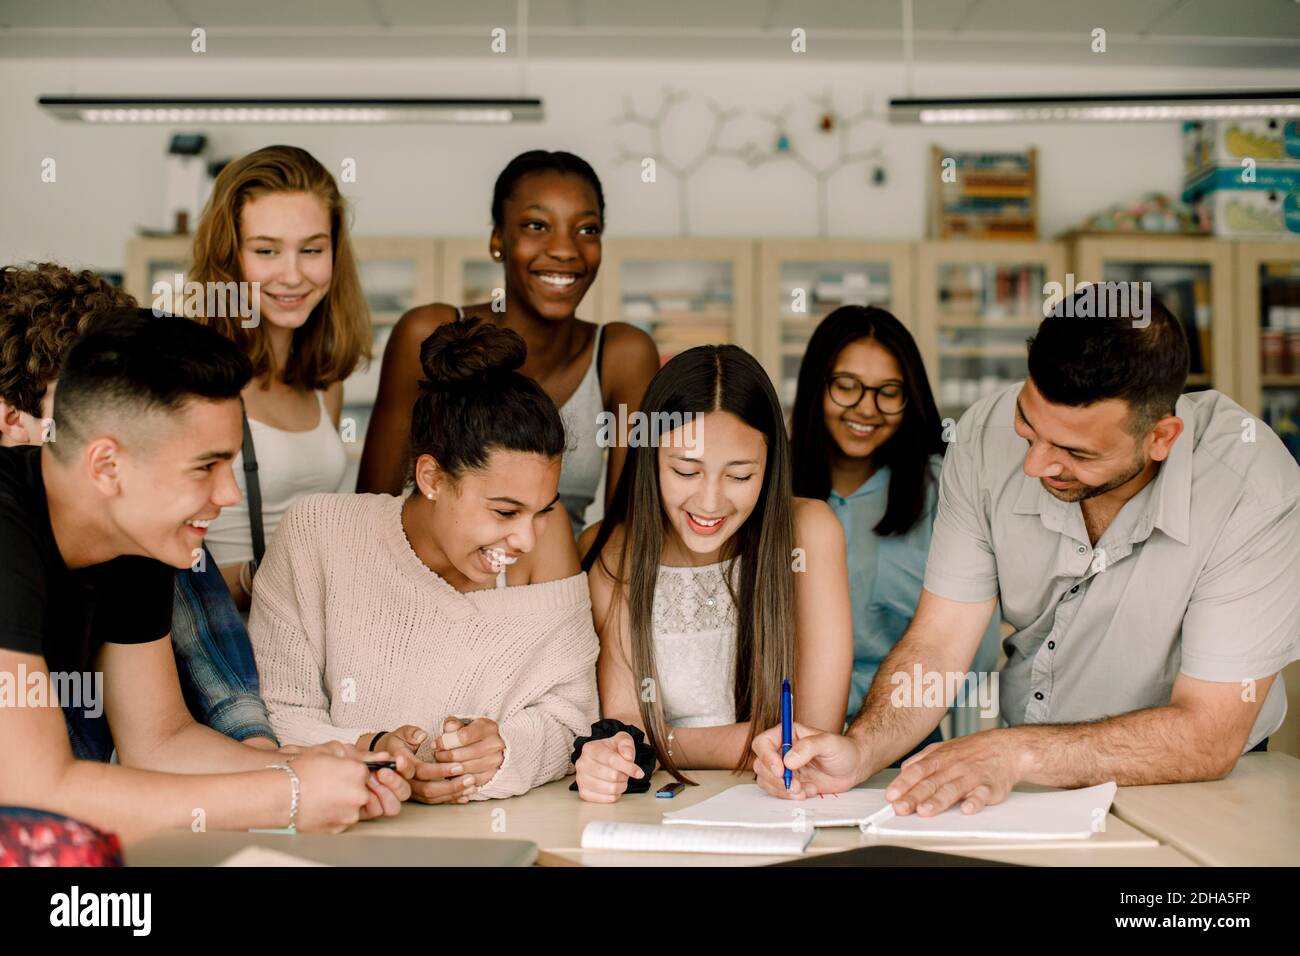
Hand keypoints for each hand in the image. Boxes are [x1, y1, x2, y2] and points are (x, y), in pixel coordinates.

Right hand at [284, 741, 374, 833]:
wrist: (280, 797)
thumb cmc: (300, 772)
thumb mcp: (325, 749)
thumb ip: (349, 751)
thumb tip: (366, 756)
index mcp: (358, 772)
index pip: (367, 771)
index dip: (352, 771)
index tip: (341, 773)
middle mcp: (359, 794)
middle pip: (363, 790)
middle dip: (351, 787)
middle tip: (331, 785)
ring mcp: (350, 814)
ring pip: (354, 807)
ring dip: (345, 802)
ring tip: (325, 796)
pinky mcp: (340, 828)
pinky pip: (343, 819)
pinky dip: (335, 814)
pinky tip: (321, 807)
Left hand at [351, 727, 421, 818]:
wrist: (368, 755)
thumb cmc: (387, 745)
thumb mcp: (401, 735)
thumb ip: (411, 734)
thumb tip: (422, 735)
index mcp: (414, 770)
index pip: (425, 773)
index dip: (416, 771)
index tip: (398, 761)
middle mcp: (405, 786)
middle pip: (406, 795)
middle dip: (396, 783)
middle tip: (381, 772)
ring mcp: (394, 797)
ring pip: (396, 806)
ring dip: (384, 793)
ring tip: (371, 778)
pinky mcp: (380, 806)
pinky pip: (381, 811)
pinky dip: (372, 801)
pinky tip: (365, 787)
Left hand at [432, 717, 505, 790]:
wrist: (484, 746)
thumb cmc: (469, 734)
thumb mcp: (460, 724)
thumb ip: (453, 724)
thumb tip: (448, 728)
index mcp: (489, 727)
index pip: (464, 736)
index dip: (446, 742)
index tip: (436, 744)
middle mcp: (496, 744)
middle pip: (464, 754)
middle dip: (445, 756)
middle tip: (437, 755)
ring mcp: (495, 761)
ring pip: (465, 769)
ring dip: (449, 768)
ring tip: (442, 763)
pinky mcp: (491, 775)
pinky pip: (469, 781)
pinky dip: (457, 778)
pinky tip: (450, 773)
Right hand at [574, 732, 644, 803]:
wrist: (601, 759)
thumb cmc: (611, 750)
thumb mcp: (622, 740)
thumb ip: (626, 744)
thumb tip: (628, 757)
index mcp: (590, 749)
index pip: (612, 760)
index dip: (628, 767)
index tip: (639, 773)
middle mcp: (581, 764)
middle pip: (612, 776)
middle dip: (625, 776)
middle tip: (626, 774)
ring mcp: (580, 779)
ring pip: (610, 789)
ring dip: (622, 786)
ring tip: (621, 780)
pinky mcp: (583, 793)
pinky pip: (605, 799)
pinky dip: (615, 795)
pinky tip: (615, 787)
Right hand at [751, 721, 868, 798]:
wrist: (853, 767)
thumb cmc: (843, 749)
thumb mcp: (829, 743)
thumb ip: (809, 746)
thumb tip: (788, 760)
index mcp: (787, 734)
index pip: (763, 743)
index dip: (767, 758)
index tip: (780, 770)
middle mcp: (782, 750)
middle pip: (761, 765)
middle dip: (777, 779)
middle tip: (796, 785)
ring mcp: (784, 768)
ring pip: (767, 780)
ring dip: (783, 790)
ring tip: (804, 790)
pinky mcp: (790, 782)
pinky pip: (778, 791)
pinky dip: (791, 796)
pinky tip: (808, 791)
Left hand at [883, 729, 1025, 816]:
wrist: (1006, 748)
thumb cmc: (972, 751)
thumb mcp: (943, 749)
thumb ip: (922, 760)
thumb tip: (903, 771)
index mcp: (940, 758)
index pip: (917, 771)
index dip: (903, 784)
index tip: (891, 796)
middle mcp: (954, 766)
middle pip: (931, 782)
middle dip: (914, 796)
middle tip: (900, 808)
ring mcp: (971, 776)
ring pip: (952, 789)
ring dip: (938, 801)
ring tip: (924, 811)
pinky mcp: (990, 786)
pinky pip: (982, 794)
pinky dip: (975, 802)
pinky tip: (966, 809)